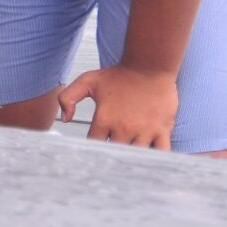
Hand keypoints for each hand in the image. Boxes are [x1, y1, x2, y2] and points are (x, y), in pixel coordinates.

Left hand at [58, 65, 178, 148]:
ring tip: (129, 161)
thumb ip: (68, 97)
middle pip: (114, 153)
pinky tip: (152, 160)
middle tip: (111, 158)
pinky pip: (162, 153)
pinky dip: (157, 159)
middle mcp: (123, 128)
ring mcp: (144, 130)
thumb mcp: (87, 81)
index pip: (94, 144)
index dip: (93, 149)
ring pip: (136, 156)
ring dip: (132, 159)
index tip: (94, 150)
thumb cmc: (120, 74)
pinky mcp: (162, 130)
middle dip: (112, 156)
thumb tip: (65, 119)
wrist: (149, 66)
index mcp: (104, 119)